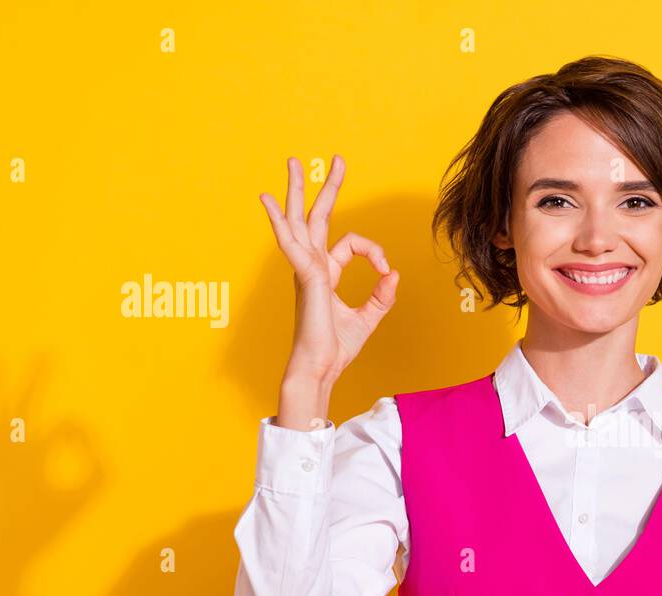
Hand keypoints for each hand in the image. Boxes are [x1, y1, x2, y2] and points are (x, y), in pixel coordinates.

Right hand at [259, 155, 398, 383]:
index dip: (374, 250)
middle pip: (316, 217)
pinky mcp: (305, 277)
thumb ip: (382, 295)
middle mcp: (311, 266)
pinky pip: (292, 244)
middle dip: (325, 187)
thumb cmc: (336, 348)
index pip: (350, 243)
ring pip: (299, 221)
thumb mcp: (368, 318)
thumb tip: (393, 273)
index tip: (385, 267)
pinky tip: (268, 203)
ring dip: (296, 190)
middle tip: (335, 159)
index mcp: (325, 273)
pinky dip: (279, 222)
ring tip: (293, 162)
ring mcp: (305, 270)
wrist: (321, 369)